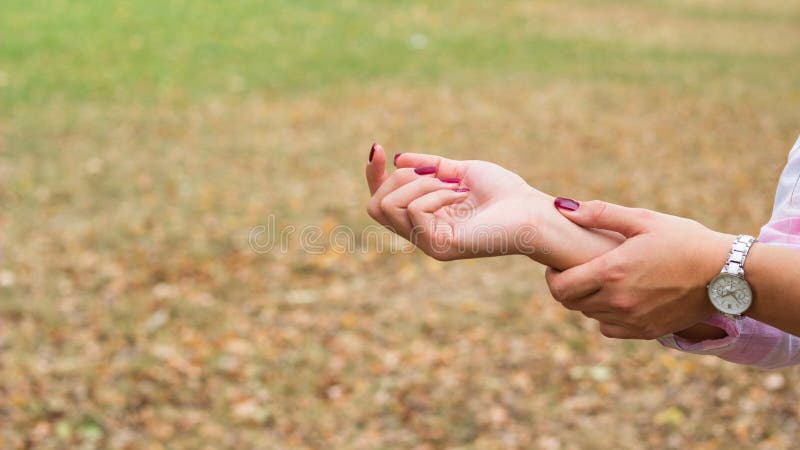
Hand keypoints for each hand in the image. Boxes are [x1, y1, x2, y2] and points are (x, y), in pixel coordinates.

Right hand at [365, 144, 548, 260]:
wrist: (532, 211)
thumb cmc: (505, 194)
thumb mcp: (461, 171)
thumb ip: (430, 167)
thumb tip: (397, 158)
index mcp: (424, 219)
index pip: (380, 202)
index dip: (373, 174)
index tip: (378, 148)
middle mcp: (421, 234)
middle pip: (375, 205)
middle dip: (398, 179)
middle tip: (436, 175)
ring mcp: (428, 244)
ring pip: (389, 206)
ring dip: (420, 185)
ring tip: (454, 187)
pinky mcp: (439, 248)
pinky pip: (415, 210)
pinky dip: (435, 194)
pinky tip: (460, 196)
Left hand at [545, 198, 733, 338]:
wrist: (726, 274)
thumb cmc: (684, 240)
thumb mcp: (643, 220)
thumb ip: (600, 214)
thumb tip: (564, 208)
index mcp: (612, 272)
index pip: (561, 287)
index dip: (553, 277)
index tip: (559, 265)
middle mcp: (618, 301)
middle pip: (571, 303)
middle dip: (568, 286)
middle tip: (578, 270)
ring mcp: (632, 320)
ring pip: (589, 316)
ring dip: (587, 300)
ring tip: (600, 281)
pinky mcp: (646, 332)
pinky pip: (609, 329)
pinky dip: (606, 317)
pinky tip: (617, 298)